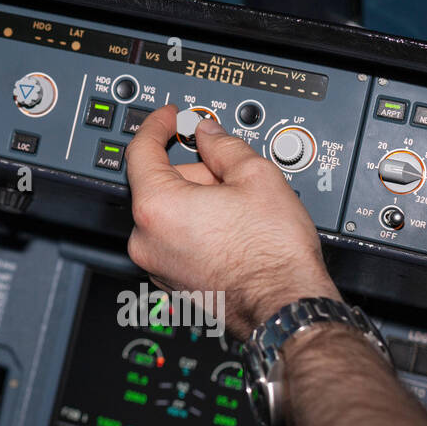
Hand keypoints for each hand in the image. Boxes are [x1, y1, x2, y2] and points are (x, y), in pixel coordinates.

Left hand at [124, 104, 339, 334]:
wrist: (285, 307)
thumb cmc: (272, 254)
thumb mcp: (256, 176)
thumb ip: (223, 145)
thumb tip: (208, 134)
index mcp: (156, 207)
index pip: (140, 151)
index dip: (157, 126)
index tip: (170, 117)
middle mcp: (146, 240)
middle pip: (162, 184)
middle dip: (196, 173)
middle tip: (234, 180)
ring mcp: (156, 265)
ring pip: (171, 214)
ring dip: (199, 203)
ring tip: (240, 214)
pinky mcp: (171, 282)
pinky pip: (177, 240)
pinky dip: (198, 229)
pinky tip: (232, 235)